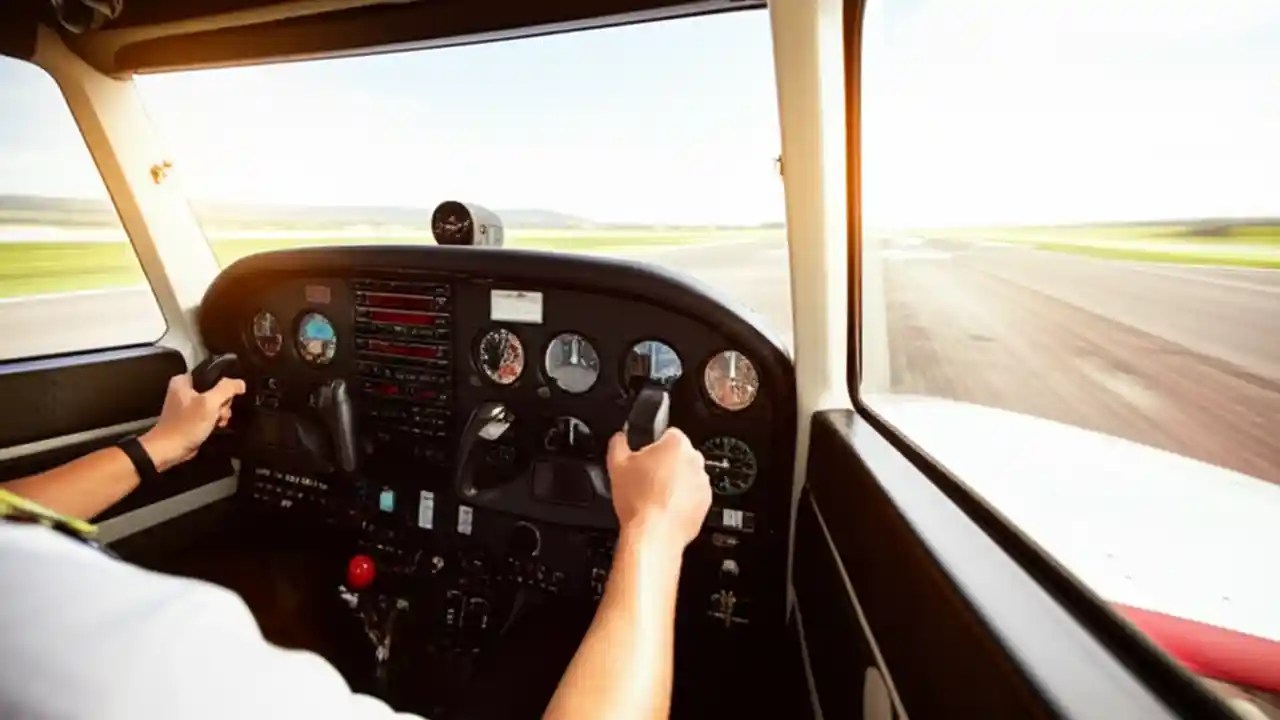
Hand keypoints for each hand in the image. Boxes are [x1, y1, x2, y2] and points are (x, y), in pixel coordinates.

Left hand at [140, 374, 245, 471]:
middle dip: (222, 403)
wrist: (170, 450)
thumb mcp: (209, 403)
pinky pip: (210, 413)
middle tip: (219, 413)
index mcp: (184, 380)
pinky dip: (214, 420)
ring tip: (218, 421)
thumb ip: (226, 389)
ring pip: (215, 402)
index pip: (212, 374)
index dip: (223, 386)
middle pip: (216, 389)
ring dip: (220, 413)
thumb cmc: (186, 425)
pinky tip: (215, 426)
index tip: (225, 398)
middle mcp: (184, 389)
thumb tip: (240, 383)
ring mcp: (187, 404)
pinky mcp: (191, 417)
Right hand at [606, 428, 711, 549]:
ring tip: (654, 495)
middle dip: (665, 463)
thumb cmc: (638, 502)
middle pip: (678, 454)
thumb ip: (618, 443)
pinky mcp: (705, 502)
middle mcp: (695, 460)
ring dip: (675, 481)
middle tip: (646, 478)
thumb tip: (619, 438)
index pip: (667, 433)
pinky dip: (682, 499)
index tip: (644, 457)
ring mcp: (702, 482)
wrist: (653, 534)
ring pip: (686, 475)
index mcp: (676, 444)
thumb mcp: (616, 465)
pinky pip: (693, 495)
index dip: (652, 445)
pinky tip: (664, 507)